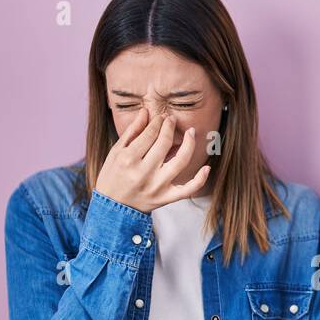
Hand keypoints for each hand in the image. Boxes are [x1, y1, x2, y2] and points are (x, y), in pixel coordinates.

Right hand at [94, 107, 209, 212]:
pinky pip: (188, 189)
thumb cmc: (112, 176)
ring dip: (189, 143)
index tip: (162, 117)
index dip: (158, 122)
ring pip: (180, 161)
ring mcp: (157, 186)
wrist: (113, 207)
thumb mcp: (116, 152)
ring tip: (191, 132)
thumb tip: (145, 112)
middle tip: (171, 119)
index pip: (149, 134)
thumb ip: (132, 131)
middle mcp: (143, 172)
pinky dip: (200, 179)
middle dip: (170, 127)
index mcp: (128, 159)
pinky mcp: (166, 198)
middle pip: (164, 143)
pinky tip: (207, 168)